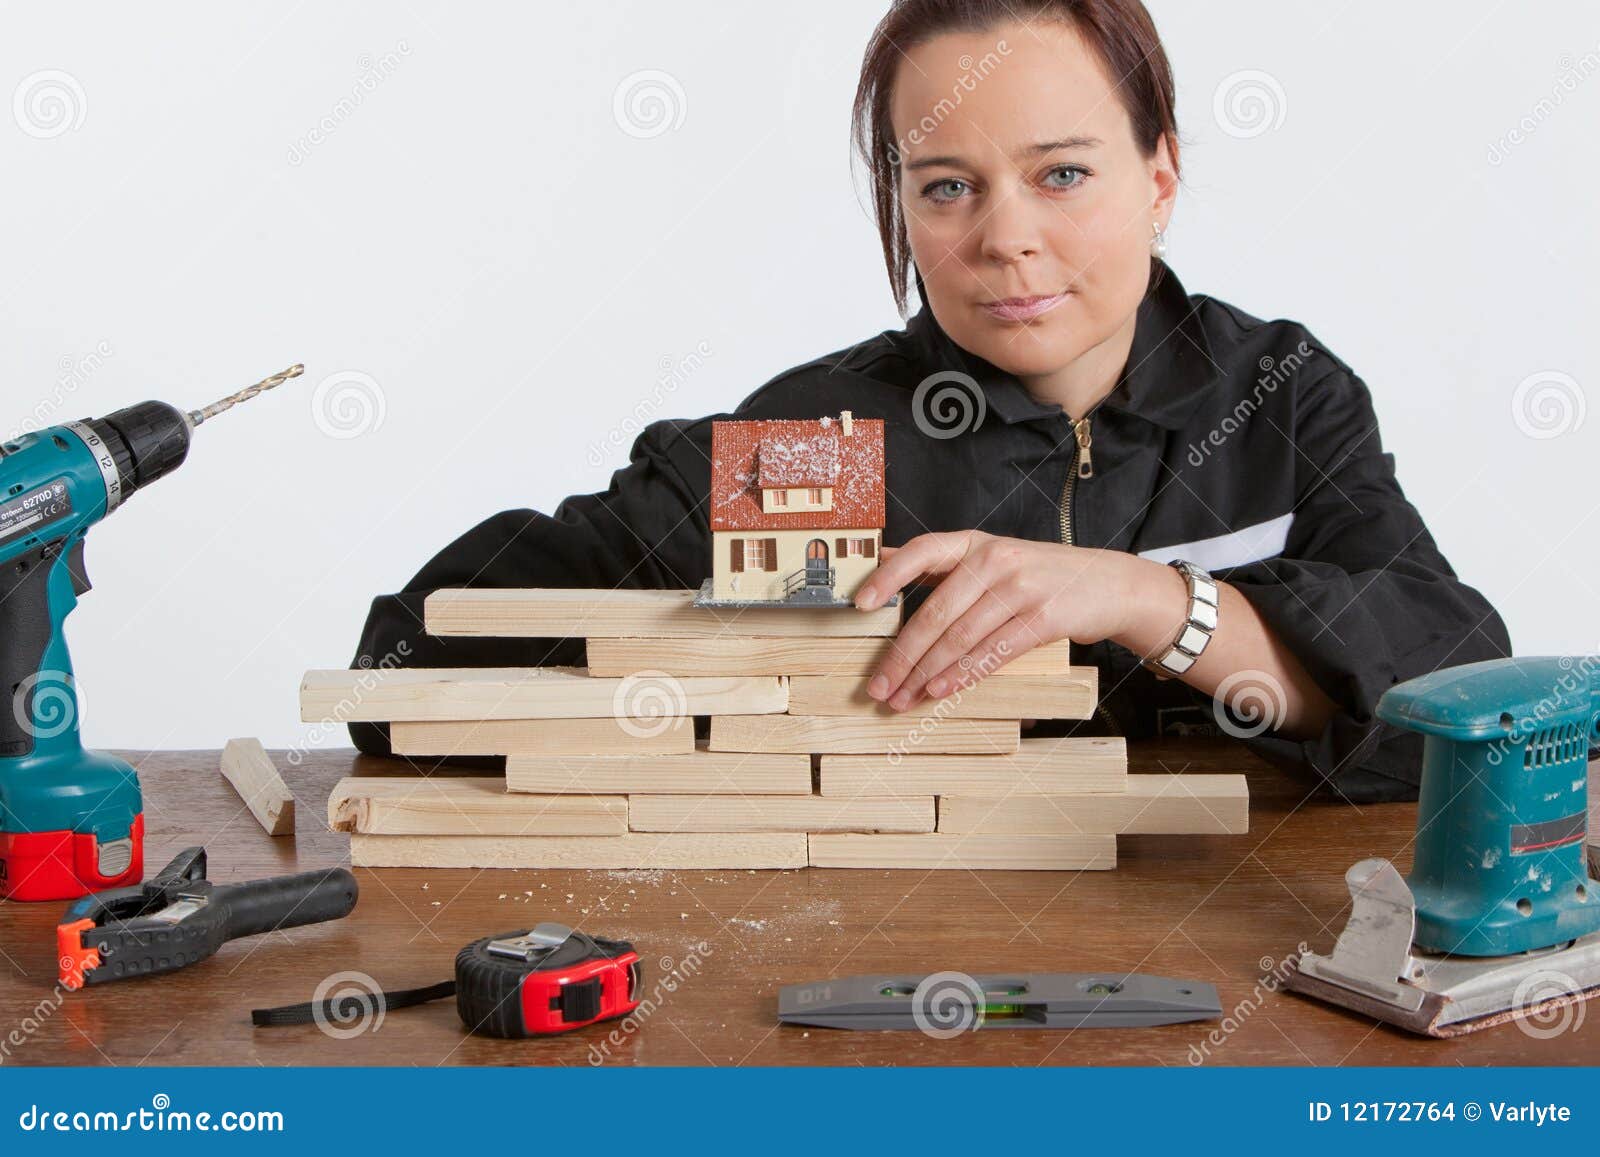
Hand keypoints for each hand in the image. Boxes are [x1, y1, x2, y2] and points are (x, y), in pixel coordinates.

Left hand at [853, 530, 1138, 711]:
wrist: (1107, 584)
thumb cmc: (1037, 574)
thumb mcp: (990, 555)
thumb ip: (942, 562)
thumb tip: (882, 560)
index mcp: (974, 542)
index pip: (921, 552)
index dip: (888, 577)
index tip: (859, 604)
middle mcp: (994, 559)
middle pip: (935, 612)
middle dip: (902, 655)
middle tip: (878, 685)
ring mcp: (1021, 587)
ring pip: (960, 638)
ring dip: (927, 675)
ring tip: (903, 698)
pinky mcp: (1044, 617)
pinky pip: (993, 652)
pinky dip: (963, 675)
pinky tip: (940, 692)